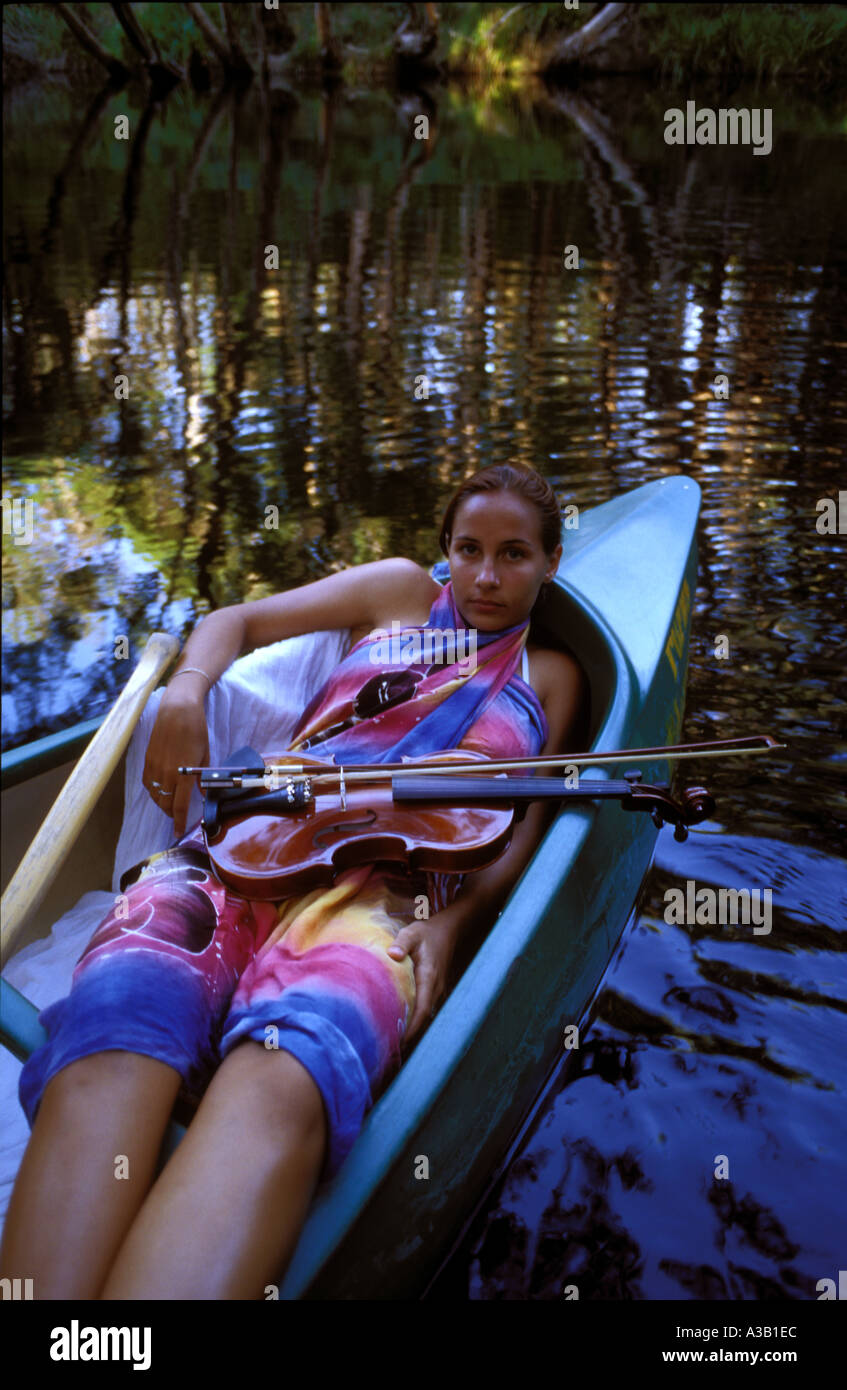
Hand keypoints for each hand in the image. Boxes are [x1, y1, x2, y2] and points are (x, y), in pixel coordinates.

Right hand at [142, 687, 208, 837]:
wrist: (177, 709)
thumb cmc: (196, 730)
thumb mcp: (206, 755)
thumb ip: (203, 777)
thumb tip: (202, 794)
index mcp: (184, 774)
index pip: (180, 806)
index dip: (179, 822)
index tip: (179, 832)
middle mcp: (167, 773)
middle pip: (165, 804)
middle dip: (171, 814)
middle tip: (178, 816)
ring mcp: (154, 766)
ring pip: (155, 795)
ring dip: (162, 803)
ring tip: (170, 804)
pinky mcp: (147, 760)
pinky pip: (147, 783)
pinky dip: (154, 791)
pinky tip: (161, 790)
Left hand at [387, 915, 456, 1049]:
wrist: (448, 931)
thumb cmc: (426, 933)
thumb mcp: (412, 933)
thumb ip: (402, 942)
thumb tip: (393, 954)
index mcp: (429, 977)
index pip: (423, 1008)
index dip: (412, 1027)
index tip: (400, 1041)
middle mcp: (436, 988)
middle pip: (424, 1019)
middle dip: (410, 1035)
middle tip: (390, 1050)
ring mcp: (437, 991)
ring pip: (426, 1017)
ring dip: (413, 1030)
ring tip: (394, 1045)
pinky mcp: (435, 991)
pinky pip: (426, 1011)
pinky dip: (416, 1022)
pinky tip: (402, 1028)